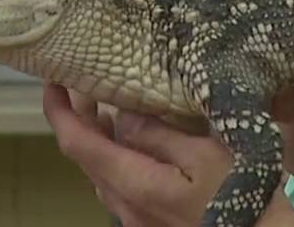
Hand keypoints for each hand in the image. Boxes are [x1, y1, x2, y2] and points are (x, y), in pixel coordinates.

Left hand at [42, 83, 231, 226]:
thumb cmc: (240, 194)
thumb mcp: (204, 154)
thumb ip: (158, 134)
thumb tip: (122, 112)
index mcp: (133, 183)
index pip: (78, 144)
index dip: (59, 111)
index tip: (54, 81)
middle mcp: (124, 205)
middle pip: (87, 158)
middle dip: (82, 119)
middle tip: (87, 83)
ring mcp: (137, 218)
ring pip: (104, 173)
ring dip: (102, 138)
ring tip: (112, 106)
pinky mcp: (153, 222)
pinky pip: (123, 186)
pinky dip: (121, 156)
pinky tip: (143, 142)